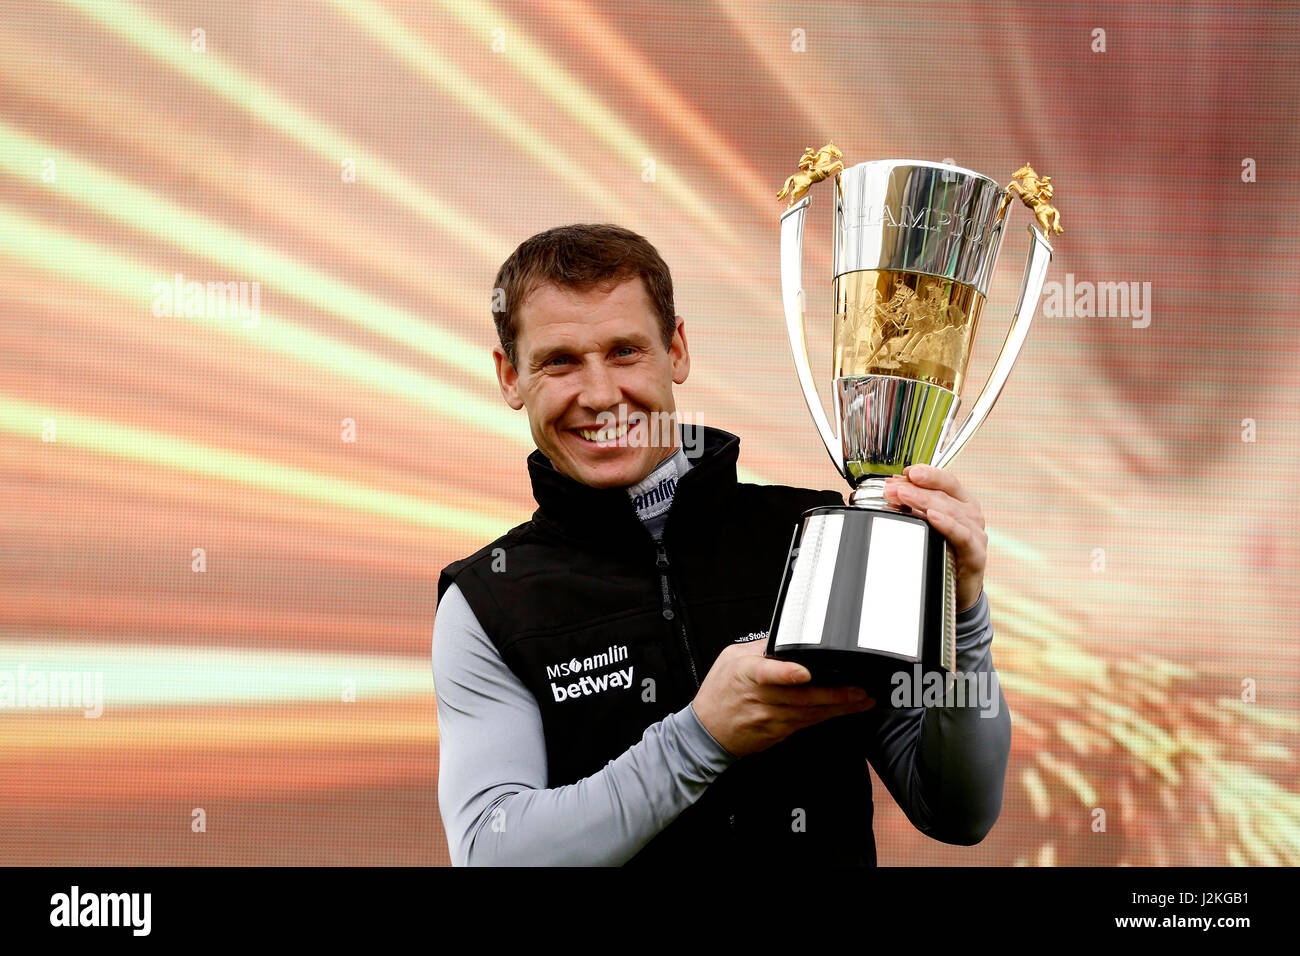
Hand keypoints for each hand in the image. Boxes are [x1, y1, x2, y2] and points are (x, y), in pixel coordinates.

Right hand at [691, 640, 875, 757]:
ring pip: (810, 713)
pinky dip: (826, 717)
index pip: (766, 673)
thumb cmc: (719, 692)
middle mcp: (760, 698)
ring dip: (838, 708)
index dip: (786, 673)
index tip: (804, 672)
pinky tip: (843, 711)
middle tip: (859, 689)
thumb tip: (787, 638)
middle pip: (801, 697)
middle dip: (834, 694)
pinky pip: (806, 724)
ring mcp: (770, 718)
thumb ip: (760, 648)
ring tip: (862, 700)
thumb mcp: (731, 658)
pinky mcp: (777, 732)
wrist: (706, 732)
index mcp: (746, 674)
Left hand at [881, 464, 986, 613]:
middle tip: (893, 487)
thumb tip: (892, 486)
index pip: (947, 481)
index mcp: (962, 503)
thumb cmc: (944, 552)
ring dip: (924, 502)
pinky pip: (962, 536)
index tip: (906, 472)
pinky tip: (932, 517)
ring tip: (904, 496)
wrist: (959, 589)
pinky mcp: (976, 554)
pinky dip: (947, 525)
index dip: (928, 474)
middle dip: (916, 489)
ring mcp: (976, 533)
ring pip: (951, 512)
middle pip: (944, 495)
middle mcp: (972, 515)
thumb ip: (914, 505)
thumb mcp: (928, 525)